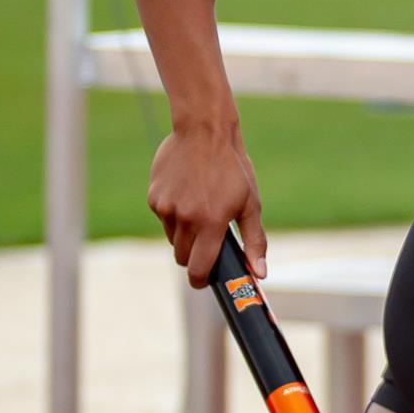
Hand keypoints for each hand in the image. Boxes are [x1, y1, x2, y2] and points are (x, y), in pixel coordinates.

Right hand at [146, 125, 268, 286]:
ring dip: (185, 234)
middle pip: (182, 257)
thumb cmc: (233, 168)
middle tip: (208, 239)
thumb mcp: (250, 204)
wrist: (204, 131)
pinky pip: (163, 218)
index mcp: (210, 224)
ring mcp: (166, 208)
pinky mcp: (154, 197)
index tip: (204, 281)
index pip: (198, 269)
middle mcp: (185, 219)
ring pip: (172, 238)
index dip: (200, 280)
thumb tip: (259, 273)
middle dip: (195, 255)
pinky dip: (174, 214)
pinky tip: (187, 194)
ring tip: (200, 209)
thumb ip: (254, 241)